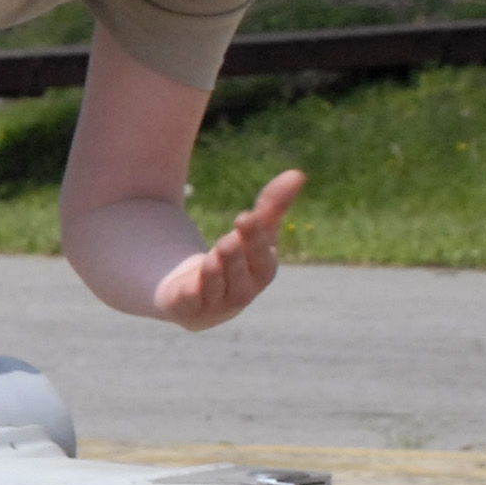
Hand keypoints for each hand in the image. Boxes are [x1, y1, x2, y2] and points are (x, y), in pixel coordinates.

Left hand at [149, 168, 303, 330]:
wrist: (196, 296)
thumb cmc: (235, 259)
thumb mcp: (252, 232)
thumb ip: (271, 206)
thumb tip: (297, 173)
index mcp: (261, 272)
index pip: (262, 258)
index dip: (256, 239)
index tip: (247, 217)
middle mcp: (242, 292)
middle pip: (240, 274)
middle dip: (236, 257)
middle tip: (229, 240)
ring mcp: (215, 305)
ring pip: (216, 289)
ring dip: (215, 273)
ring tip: (213, 256)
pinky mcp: (188, 310)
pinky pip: (190, 305)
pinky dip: (190, 296)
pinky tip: (188, 287)